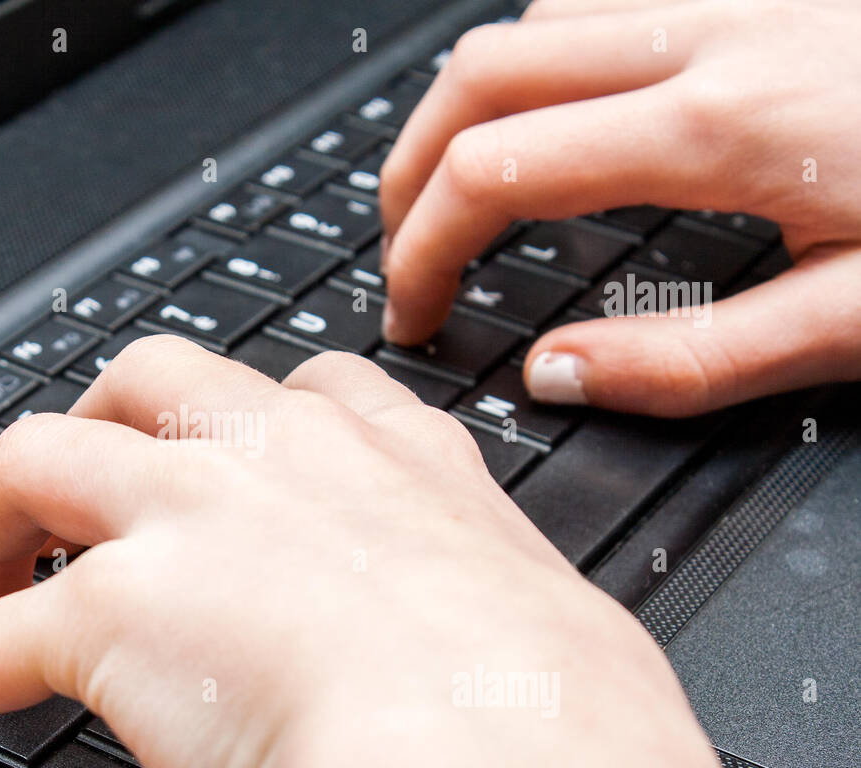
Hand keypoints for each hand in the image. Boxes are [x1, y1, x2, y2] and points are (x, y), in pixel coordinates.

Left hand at [0, 335, 740, 767]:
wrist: (510, 760)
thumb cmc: (563, 717)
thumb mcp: (548, 622)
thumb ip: (499, 609)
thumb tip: (514, 662)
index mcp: (396, 465)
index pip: (310, 392)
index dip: (249, 422)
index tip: (227, 461)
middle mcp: (279, 464)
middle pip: (150, 380)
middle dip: (104, 425)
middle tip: (88, 496)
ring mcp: (187, 521)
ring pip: (36, 460)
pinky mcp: (109, 617)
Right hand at [379, 0, 860, 416]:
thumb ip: (699, 360)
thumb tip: (559, 375)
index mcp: (721, 129)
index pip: (494, 170)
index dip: (422, 250)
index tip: (414, 309)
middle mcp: (710, 36)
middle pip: (481, 74)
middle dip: (410, 171)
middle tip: (404, 251)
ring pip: (533, 23)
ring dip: (469, 107)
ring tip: (463, 186)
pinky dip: (544, 58)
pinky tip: (558, 113)